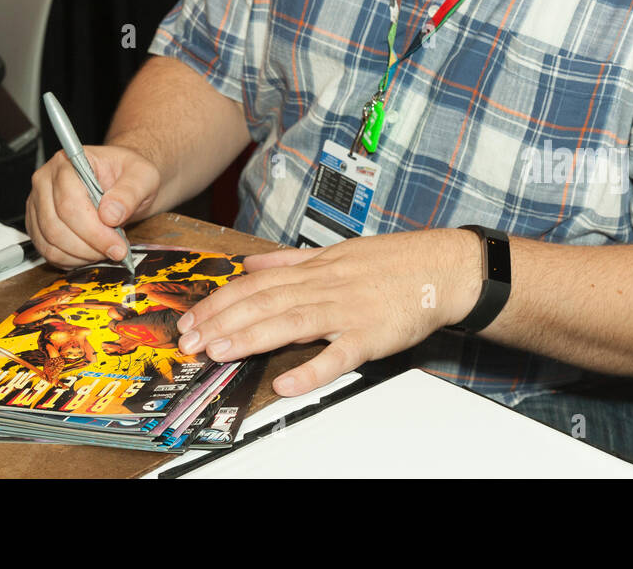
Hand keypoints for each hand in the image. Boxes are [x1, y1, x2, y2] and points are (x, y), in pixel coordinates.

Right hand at [26, 143, 161, 268]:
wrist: (122, 180)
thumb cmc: (128, 173)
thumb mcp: (142, 175)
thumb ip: (129, 192)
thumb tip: (110, 214)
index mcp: (67, 163)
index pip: (69, 203)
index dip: (93, 230)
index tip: (117, 245)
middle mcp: (45, 181)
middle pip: (56, 226)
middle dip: (89, 246)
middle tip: (116, 251)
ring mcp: (38, 204)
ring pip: (50, 242)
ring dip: (81, 255)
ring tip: (106, 251)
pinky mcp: (38, 224)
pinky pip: (47, 251)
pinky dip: (71, 260)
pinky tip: (92, 253)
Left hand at [175, 228, 482, 396]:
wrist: (442, 268)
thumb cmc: (391, 262)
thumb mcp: (335, 251)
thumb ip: (289, 260)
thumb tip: (251, 261)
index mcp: (314, 268)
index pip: (255, 283)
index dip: (219, 301)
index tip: (191, 319)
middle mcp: (324, 286)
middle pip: (264, 302)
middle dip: (222, 321)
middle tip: (190, 342)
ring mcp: (347, 311)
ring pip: (291, 322)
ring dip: (251, 338)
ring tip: (219, 352)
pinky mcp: (370, 336)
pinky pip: (337, 356)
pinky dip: (311, 370)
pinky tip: (285, 382)